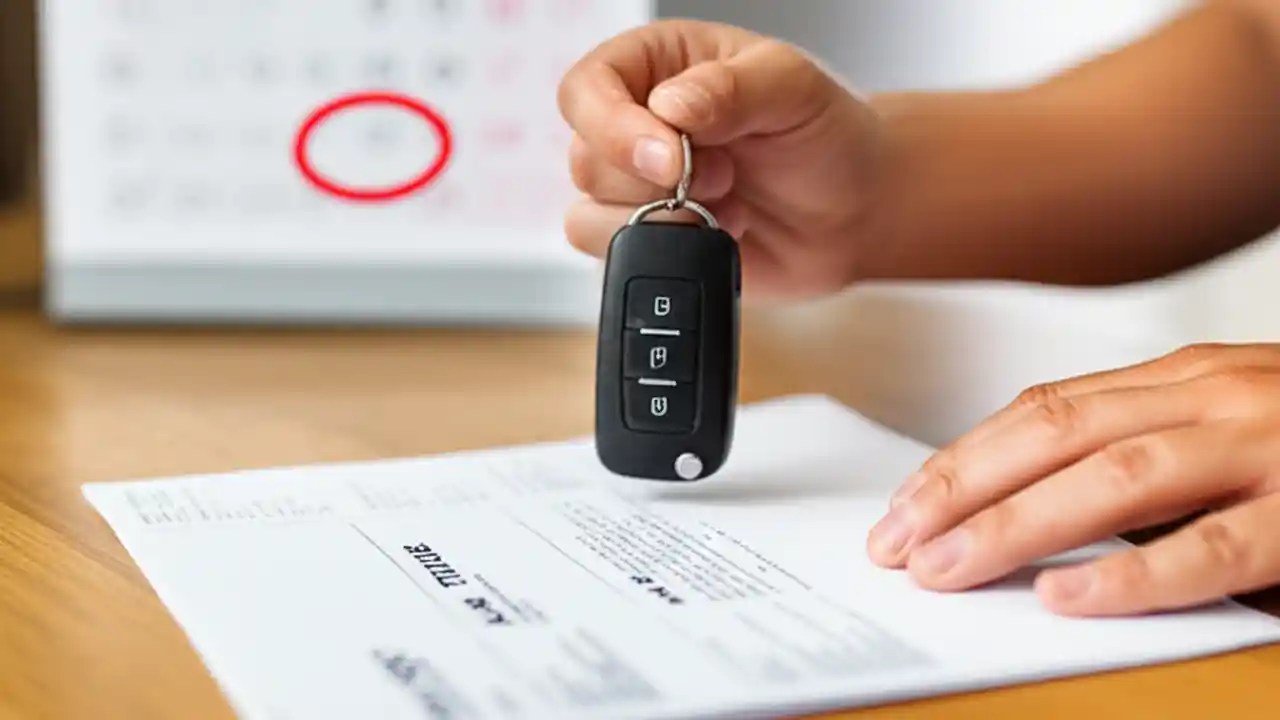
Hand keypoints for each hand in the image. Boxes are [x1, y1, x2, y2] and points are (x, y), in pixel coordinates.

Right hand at [557, 20, 882, 298]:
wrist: (854, 210)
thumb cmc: (825, 134)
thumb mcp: (793, 88)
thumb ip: (730, 89)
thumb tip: (669, 106)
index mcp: (656, 64)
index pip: (587, 88)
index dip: (614, 129)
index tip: (671, 159)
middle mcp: (635, 121)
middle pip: (586, 158)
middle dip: (656, 183)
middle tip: (723, 176)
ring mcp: (637, 185)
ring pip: (589, 212)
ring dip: (664, 220)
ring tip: (726, 203)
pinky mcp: (649, 238)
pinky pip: (613, 253)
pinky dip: (667, 251)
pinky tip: (718, 232)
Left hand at [866, 343, 1279, 615]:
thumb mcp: (1224, 428)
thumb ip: (1140, 453)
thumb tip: (1026, 510)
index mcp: (1183, 378)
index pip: (1040, 412)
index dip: (961, 460)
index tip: (901, 508)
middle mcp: (1215, 396)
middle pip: (1053, 436)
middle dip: (960, 492)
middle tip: (897, 545)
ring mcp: (1267, 443)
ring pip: (1113, 481)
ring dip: (1015, 528)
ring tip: (948, 569)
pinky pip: (1215, 546)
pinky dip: (1136, 576)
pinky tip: (1068, 600)